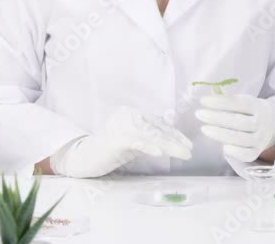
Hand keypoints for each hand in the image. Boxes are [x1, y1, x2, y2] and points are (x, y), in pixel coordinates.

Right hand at [50, 106, 192, 177]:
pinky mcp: (113, 139)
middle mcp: (127, 116)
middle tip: (190, 151)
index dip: (174, 134)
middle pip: (156, 128)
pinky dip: (148, 146)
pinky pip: (135, 141)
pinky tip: (160, 153)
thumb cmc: (110, 151)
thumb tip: (171, 133)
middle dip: (175, 140)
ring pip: (149, 135)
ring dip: (168, 145)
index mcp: (132, 114)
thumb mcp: (134, 142)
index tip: (188, 144)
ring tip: (182, 154)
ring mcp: (119, 126)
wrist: (84, 159)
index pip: (158, 124)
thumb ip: (149, 136)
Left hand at [196, 94, 274, 162]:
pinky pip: (247, 155)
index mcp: (259, 106)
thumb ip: (230, 102)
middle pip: (239, 122)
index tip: (203, 101)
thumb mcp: (245, 102)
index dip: (221, 102)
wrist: (271, 125)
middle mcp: (262, 123)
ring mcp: (261, 139)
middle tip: (199, 114)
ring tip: (204, 129)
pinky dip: (235, 152)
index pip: (240, 103)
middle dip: (217, 118)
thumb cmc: (250, 112)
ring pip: (241, 139)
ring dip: (220, 134)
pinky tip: (223, 148)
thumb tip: (207, 100)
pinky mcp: (257, 151)